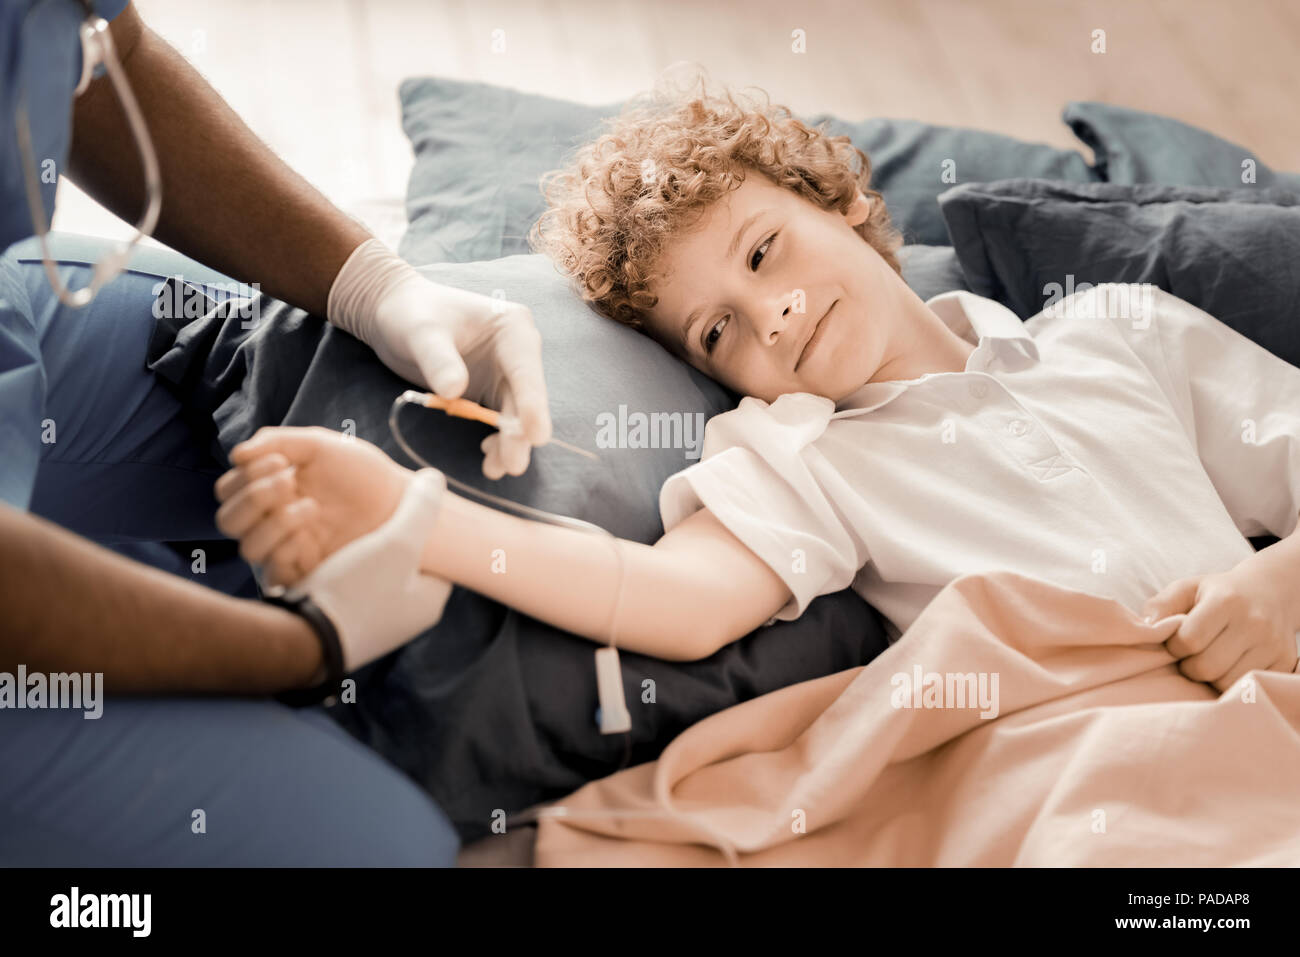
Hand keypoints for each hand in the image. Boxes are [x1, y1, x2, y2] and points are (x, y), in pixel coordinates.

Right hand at [215, 426, 412, 585]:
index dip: (245, 475)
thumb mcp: (319, 446)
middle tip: (290, 481)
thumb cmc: (361, 473)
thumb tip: (236, 455)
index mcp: (269, 489)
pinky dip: (286, 549)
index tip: (282, 462)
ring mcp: (287, 547)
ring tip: (311, 506)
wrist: (400, 502)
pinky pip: (275, 572)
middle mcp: (271, 520)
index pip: (228, 489)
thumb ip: (278, 442)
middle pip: (227, 520)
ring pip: (247, 548)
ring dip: (272, 523)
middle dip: (253, 497)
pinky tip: (310, 534)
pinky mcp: (306, 570)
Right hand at [215, 427, 452, 672]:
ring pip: (365, 571)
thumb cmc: (357, 592)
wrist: (303, 641)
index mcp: (428, 600)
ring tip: (336, 529)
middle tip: (364, 514)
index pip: (437, 554)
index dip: (421, 525)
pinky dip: (330, 566)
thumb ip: (419, 508)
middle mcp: (404, 617)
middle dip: (380, 535)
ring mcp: (370, 626)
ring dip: (350, 549)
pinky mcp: (338, 627)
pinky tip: (316, 551)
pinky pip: (340, 585)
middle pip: (399, 561)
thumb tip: (436, 478)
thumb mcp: (398, 542)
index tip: (402, 506)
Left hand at [328, 239, 551, 478]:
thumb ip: (438, 359)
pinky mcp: (490, 389)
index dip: (533, 405)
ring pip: (515, 414)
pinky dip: (495, 439)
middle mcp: (517, 352)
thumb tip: (454, 391)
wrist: (394, 312)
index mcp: (512, 329)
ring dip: (509, 442)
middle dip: (520, 433)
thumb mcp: (420, 333)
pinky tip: (488, 458)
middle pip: (526, 398)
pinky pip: (498, 419)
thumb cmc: (410, 312)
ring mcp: (505, 372)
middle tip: (513, 465)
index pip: (527, 371)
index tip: (536, 436)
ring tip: (494, 469)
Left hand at [1142, 553, 1299, 691]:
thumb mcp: (1186, 589)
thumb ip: (1160, 605)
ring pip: (1227, 683)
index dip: (1175, 647)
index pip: (1189, 640)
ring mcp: (1272, 644)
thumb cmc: (1216, 593)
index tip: (1177, 642)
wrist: (1269, 593)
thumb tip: (1145, 628)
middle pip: (1207, 667)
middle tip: (1192, 657)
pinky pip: (1248, 689)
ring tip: (1211, 661)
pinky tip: (1230, 667)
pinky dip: (1233, 683)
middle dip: (1190, 666)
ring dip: (1211, 678)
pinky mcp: (1285, 662)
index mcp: (1226, 600)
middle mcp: (1254, 622)